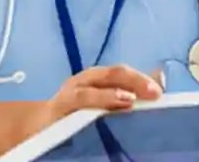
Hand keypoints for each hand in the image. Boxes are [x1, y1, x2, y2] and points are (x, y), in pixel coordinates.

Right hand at [20, 65, 162, 139]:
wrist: (38, 126)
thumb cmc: (77, 112)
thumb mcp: (103, 99)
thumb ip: (129, 89)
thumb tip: (160, 78)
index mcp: (95, 78)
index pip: (121, 73)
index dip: (141, 77)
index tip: (161, 90)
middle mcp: (82, 81)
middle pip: (110, 74)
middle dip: (133, 81)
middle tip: (154, 93)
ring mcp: (68, 94)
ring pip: (89, 89)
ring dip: (109, 94)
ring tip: (129, 99)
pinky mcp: (58, 110)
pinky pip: (75, 105)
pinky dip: (90, 106)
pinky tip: (100, 114)